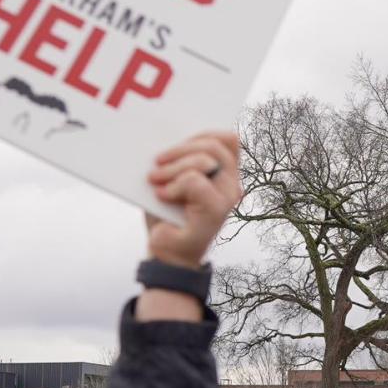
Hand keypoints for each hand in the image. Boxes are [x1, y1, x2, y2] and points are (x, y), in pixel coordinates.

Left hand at [145, 132, 240, 267]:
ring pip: (205, 161)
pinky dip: (173, 185)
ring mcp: (227, 198)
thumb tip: (169, 137)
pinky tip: (162, 196)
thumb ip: (180, 159)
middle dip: (180, 149)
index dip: (202, 134)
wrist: (165, 253)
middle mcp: (232, 185)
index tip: (174, 148)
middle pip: (214, 145)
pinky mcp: (217, 211)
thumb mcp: (171, 179)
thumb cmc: (166, 215)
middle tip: (157, 162)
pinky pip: (195, 181)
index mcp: (225, 175)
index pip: (228, 139)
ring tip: (155, 180)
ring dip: (173, 168)